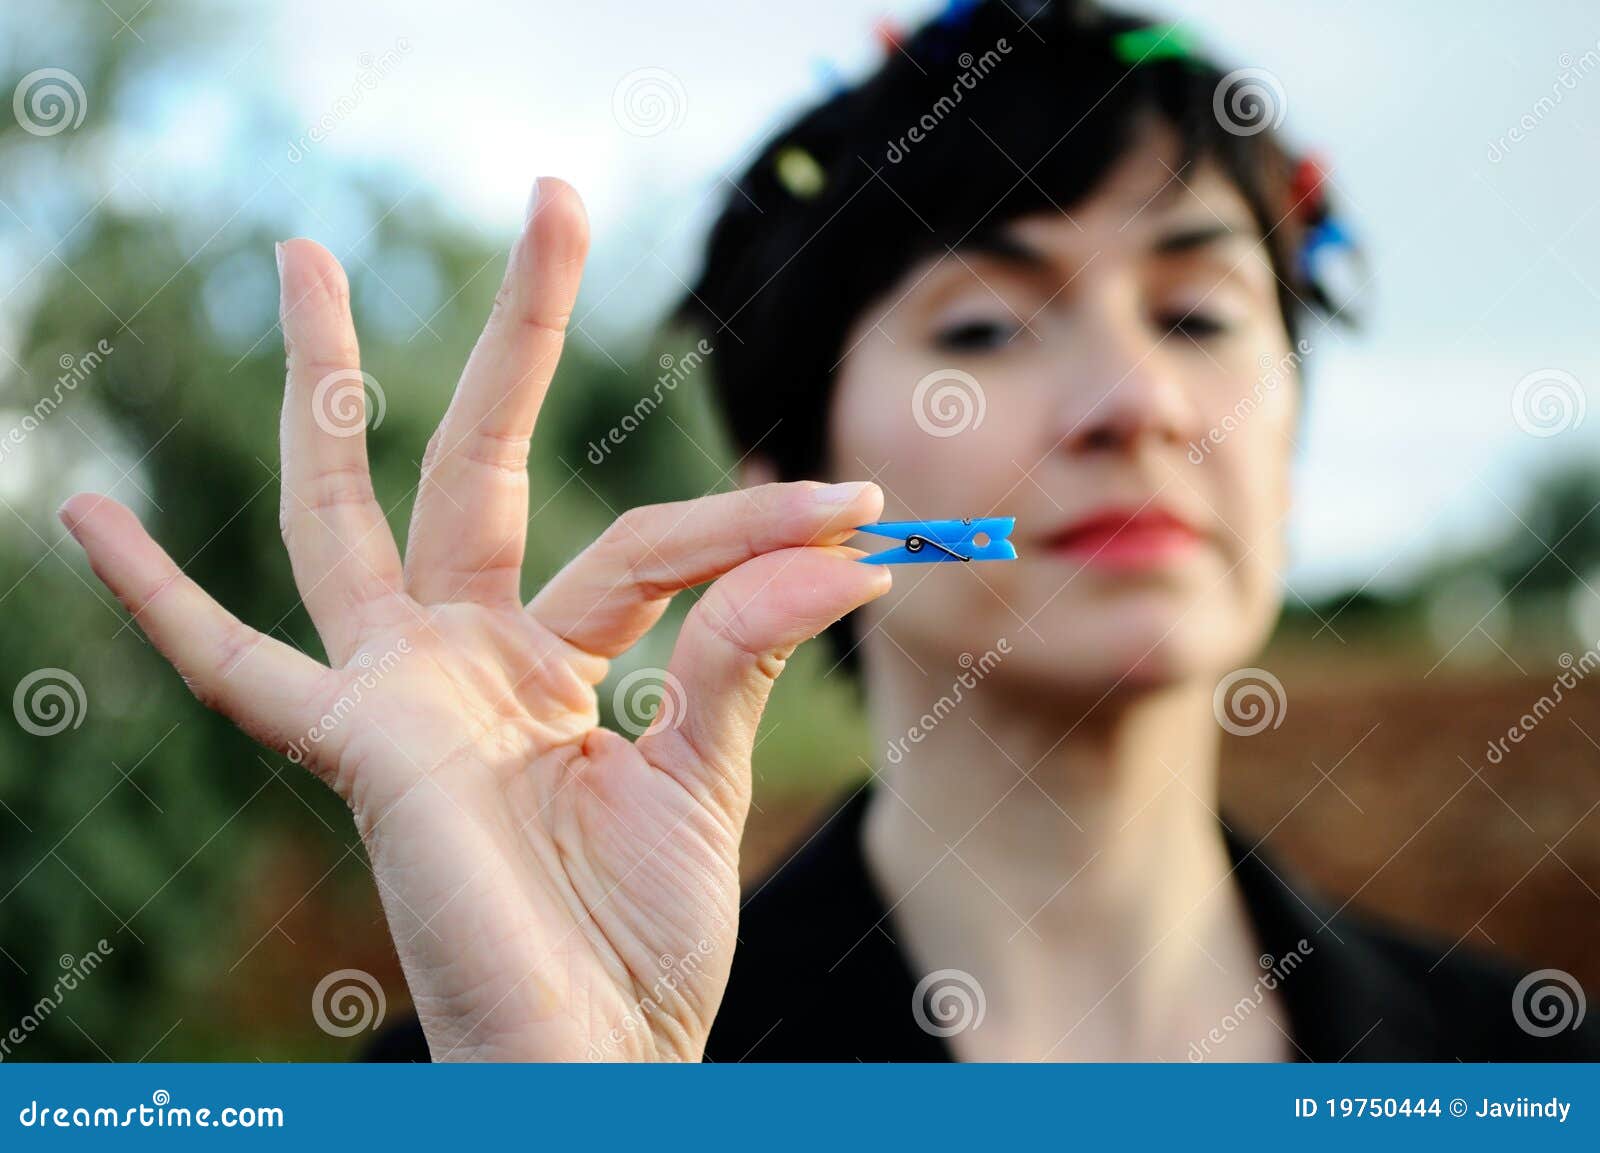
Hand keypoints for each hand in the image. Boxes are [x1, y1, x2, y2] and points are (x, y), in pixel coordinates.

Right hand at [59, 178, 890, 1060]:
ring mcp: (400, 694)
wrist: (592, 1066)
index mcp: (548, 664)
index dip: (753, 522)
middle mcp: (463, 659)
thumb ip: (746, 647)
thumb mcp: (706, 771)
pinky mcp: (360, 747)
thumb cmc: (640, 944)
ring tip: (300, 256)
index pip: (650, 544)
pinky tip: (89, 513)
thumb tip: (838, 542)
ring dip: (328, 385)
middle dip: (520, 335)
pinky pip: (235, 671)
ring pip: (350, 510)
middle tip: (554, 194)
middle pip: (480, 459)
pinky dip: (160, 601)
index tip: (862, 512)